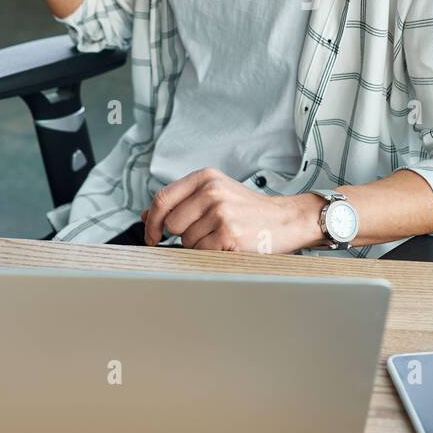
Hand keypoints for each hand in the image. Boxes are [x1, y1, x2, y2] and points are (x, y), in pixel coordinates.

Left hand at [141, 168, 321, 254]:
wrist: (286, 220)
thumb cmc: (248, 210)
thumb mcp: (216, 194)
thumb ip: (181, 201)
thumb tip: (146, 216)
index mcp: (205, 177)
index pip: (162, 199)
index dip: (151, 222)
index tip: (151, 236)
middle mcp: (212, 191)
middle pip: (171, 224)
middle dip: (181, 236)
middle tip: (205, 234)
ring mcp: (220, 213)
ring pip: (186, 241)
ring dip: (199, 246)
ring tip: (222, 237)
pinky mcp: (228, 234)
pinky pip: (201, 253)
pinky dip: (211, 255)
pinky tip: (228, 246)